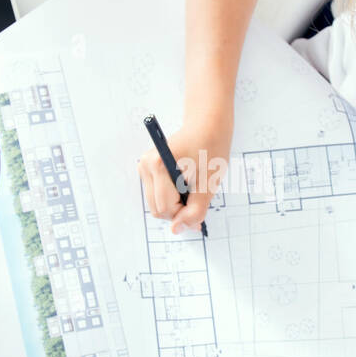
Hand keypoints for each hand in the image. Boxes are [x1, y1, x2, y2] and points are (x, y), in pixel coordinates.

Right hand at [138, 114, 231, 233]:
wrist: (207, 126)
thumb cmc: (211, 149)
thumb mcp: (208, 184)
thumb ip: (194, 210)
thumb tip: (176, 230)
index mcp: (158, 166)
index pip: (165, 209)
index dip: (184, 214)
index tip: (200, 204)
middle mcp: (146, 165)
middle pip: (157, 209)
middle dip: (178, 210)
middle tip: (198, 195)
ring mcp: (144, 167)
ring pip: (156, 204)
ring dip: (175, 203)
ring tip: (192, 186)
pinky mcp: (147, 169)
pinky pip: (157, 195)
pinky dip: (171, 196)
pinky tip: (184, 183)